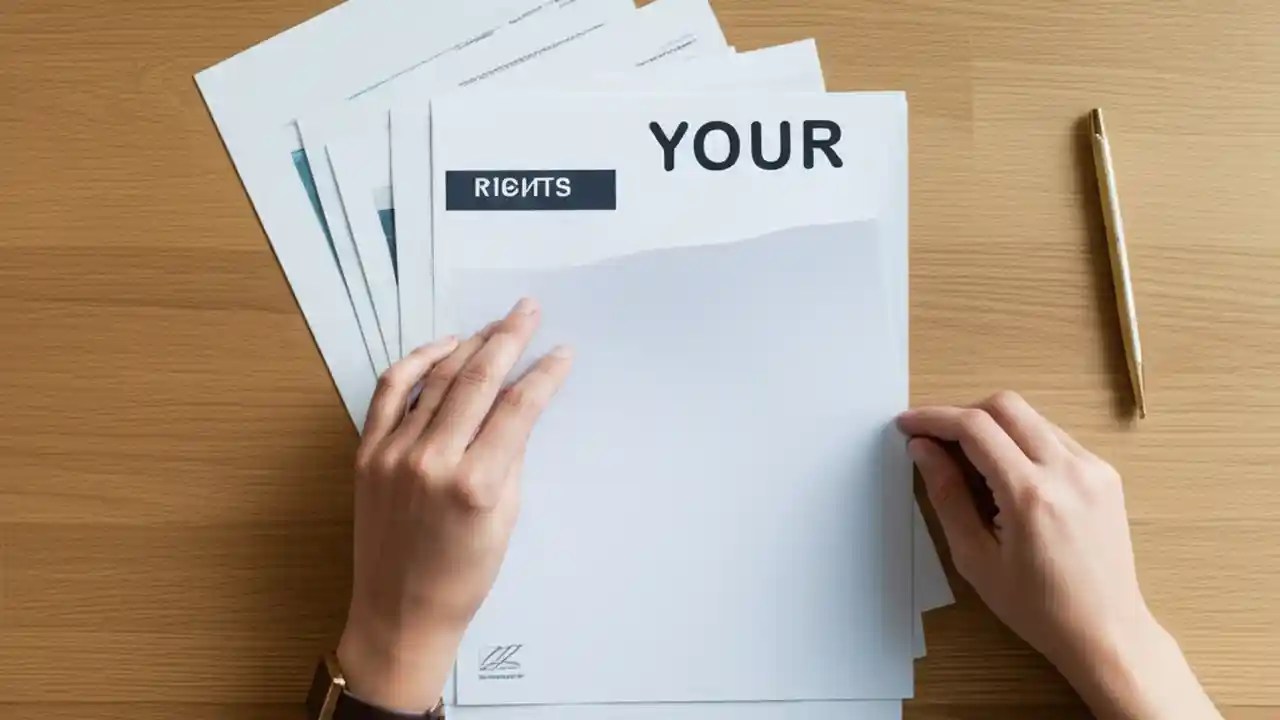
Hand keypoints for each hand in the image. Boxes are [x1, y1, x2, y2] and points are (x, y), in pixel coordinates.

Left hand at [336, 298, 572, 712]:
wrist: (400, 612)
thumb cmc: (463, 576)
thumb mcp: (505, 518)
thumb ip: (510, 456)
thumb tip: (520, 404)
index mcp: (476, 484)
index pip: (519, 408)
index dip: (545, 374)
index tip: (562, 352)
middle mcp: (432, 461)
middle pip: (478, 380)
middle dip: (508, 338)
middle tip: (528, 311)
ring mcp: (394, 454)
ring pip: (437, 379)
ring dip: (469, 345)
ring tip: (494, 326)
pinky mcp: (367, 453)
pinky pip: (391, 391)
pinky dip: (417, 362)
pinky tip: (443, 348)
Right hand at [898, 392, 1220, 719]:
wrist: (1106, 631)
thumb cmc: (1037, 608)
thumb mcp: (976, 559)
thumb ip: (947, 496)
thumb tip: (922, 449)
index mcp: (1031, 496)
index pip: (975, 428)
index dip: (934, 418)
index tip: (907, 425)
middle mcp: (1067, 471)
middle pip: (1005, 405)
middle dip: (962, 413)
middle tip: (936, 438)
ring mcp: (1093, 469)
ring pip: (1032, 417)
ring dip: (994, 425)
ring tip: (970, 459)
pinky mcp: (1105, 474)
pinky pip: (1055, 437)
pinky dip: (1023, 441)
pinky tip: (1009, 473)